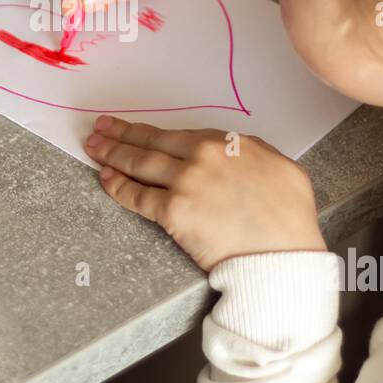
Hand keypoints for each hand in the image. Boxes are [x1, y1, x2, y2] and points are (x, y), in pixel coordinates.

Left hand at [85, 115, 324, 271]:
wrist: (282, 255)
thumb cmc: (289, 217)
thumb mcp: (279, 167)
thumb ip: (249, 153)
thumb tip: (231, 153)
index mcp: (227, 143)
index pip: (177, 135)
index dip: (152, 131)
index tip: (136, 128)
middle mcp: (202, 156)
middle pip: (152, 143)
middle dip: (122, 134)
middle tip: (101, 129)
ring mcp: (185, 183)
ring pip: (140, 164)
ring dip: (112, 154)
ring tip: (94, 149)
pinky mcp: (173, 213)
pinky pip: (138, 197)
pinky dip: (118, 187)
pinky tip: (106, 179)